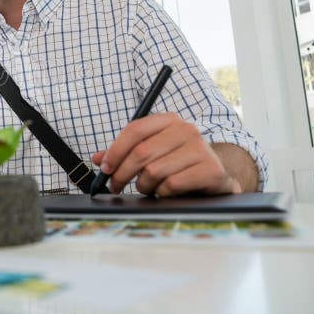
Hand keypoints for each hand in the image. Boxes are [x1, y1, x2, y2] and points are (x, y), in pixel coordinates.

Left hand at [90, 113, 241, 195]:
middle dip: (122, 173)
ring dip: (144, 185)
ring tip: (147, 188)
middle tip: (115, 186)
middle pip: (141, 152)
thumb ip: (125, 153)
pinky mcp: (210, 170)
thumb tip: (97, 158)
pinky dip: (162, 193)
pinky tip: (165, 192)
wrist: (216, 176)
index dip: (115, 150)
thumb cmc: (177, 163)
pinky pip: (171, 185)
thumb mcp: (152, 153)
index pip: (135, 129)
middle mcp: (186, 130)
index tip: (105, 167)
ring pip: (154, 171)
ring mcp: (201, 149)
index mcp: (169, 120)